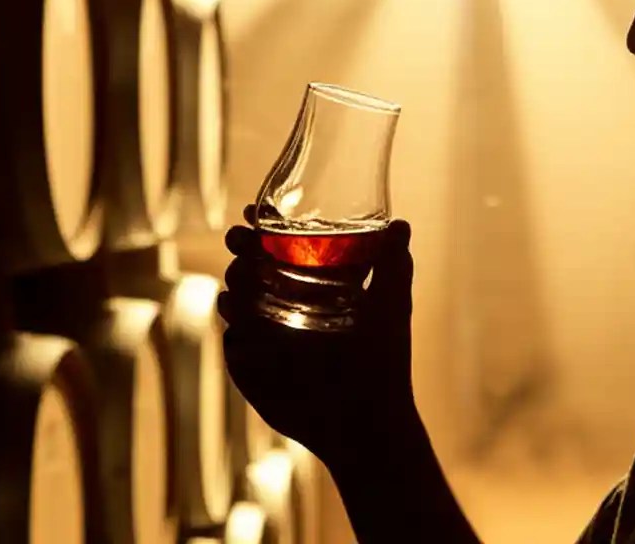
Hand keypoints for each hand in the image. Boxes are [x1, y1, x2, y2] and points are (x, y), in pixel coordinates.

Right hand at [219, 206, 417, 465]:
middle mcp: (283, 304)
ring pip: (235, 298)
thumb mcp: (391, 307)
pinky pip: (233, 341)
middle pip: (249, 265)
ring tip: (242, 276)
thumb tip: (401, 223)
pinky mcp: (252, 366)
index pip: (278, 245)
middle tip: (242, 241)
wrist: (369, 422)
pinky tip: (240, 319)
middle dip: (241, 249)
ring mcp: (264, 335)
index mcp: (314, 283)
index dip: (262, 225)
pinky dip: (234, 328)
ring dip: (234, 283)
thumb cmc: (385, 362)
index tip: (253, 212)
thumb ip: (394, 265)